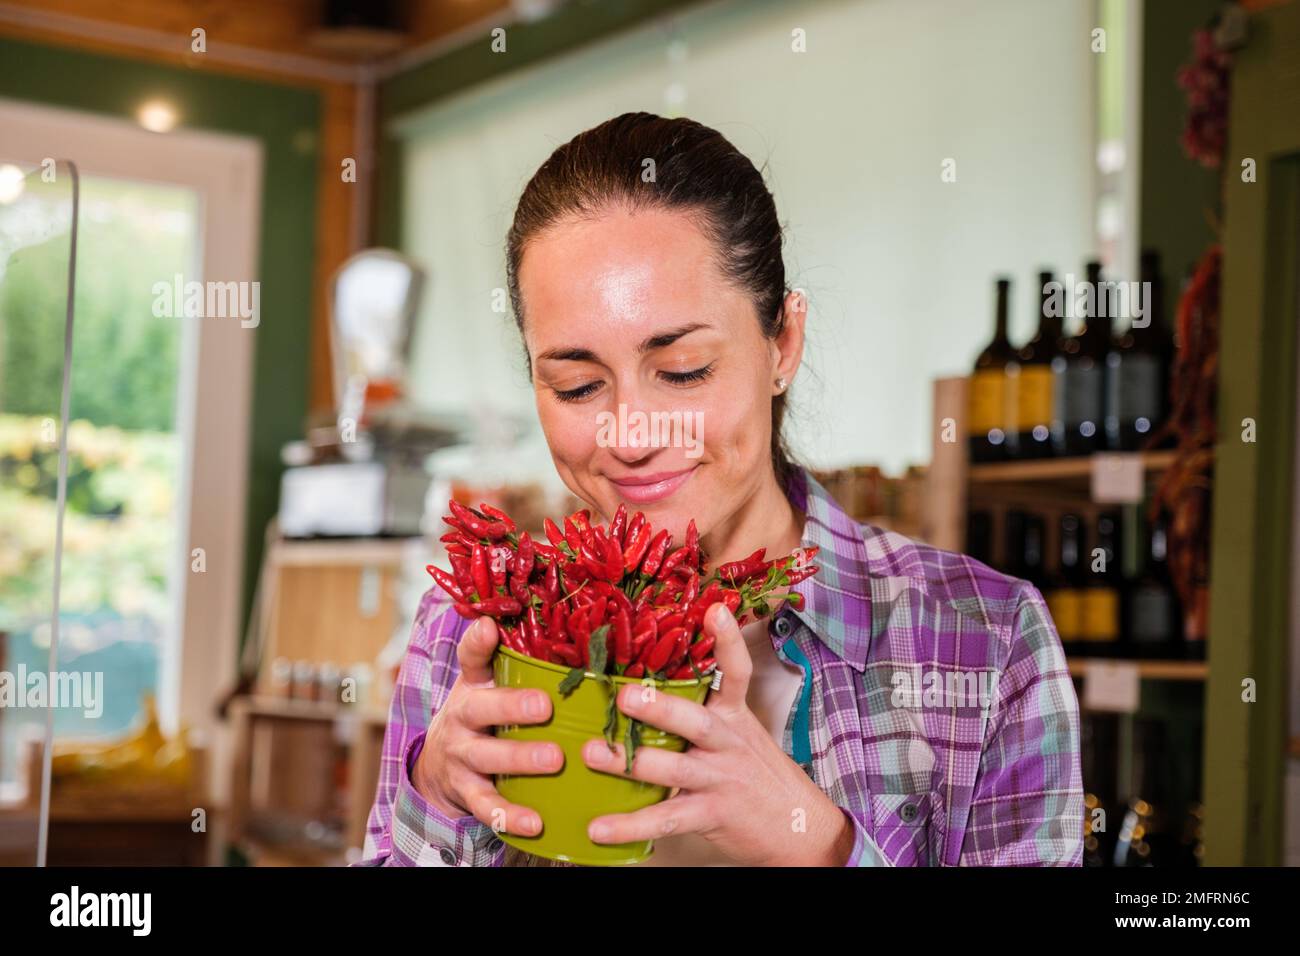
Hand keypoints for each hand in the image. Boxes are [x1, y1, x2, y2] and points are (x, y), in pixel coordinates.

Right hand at [411, 616, 562, 837]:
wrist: (438, 768)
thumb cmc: (479, 717)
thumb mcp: (485, 685)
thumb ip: (510, 660)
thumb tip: (540, 629)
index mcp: (471, 686)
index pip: (470, 658)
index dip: (478, 642)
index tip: (490, 627)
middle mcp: (461, 718)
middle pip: (479, 709)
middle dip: (511, 707)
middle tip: (545, 706)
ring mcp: (461, 757)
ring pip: (485, 757)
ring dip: (519, 758)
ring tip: (554, 759)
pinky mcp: (466, 792)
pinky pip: (487, 806)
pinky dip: (509, 815)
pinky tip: (536, 822)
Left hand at [581, 603, 854, 865]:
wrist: (800, 830)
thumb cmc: (758, 776)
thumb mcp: (742, 734)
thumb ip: (706, 709)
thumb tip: (652, 681)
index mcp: (735, 717)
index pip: (738, 673)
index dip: (728, 642)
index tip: (715, 609)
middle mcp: (728, 744)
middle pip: (696, 720)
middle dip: (660, 708)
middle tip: (625, 696)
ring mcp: (719, 780)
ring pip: (674, 767)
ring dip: (630, 760)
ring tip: (592, 752)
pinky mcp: (710, 815)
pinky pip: (666, 819)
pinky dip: (630, 825)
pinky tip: (598, 828)